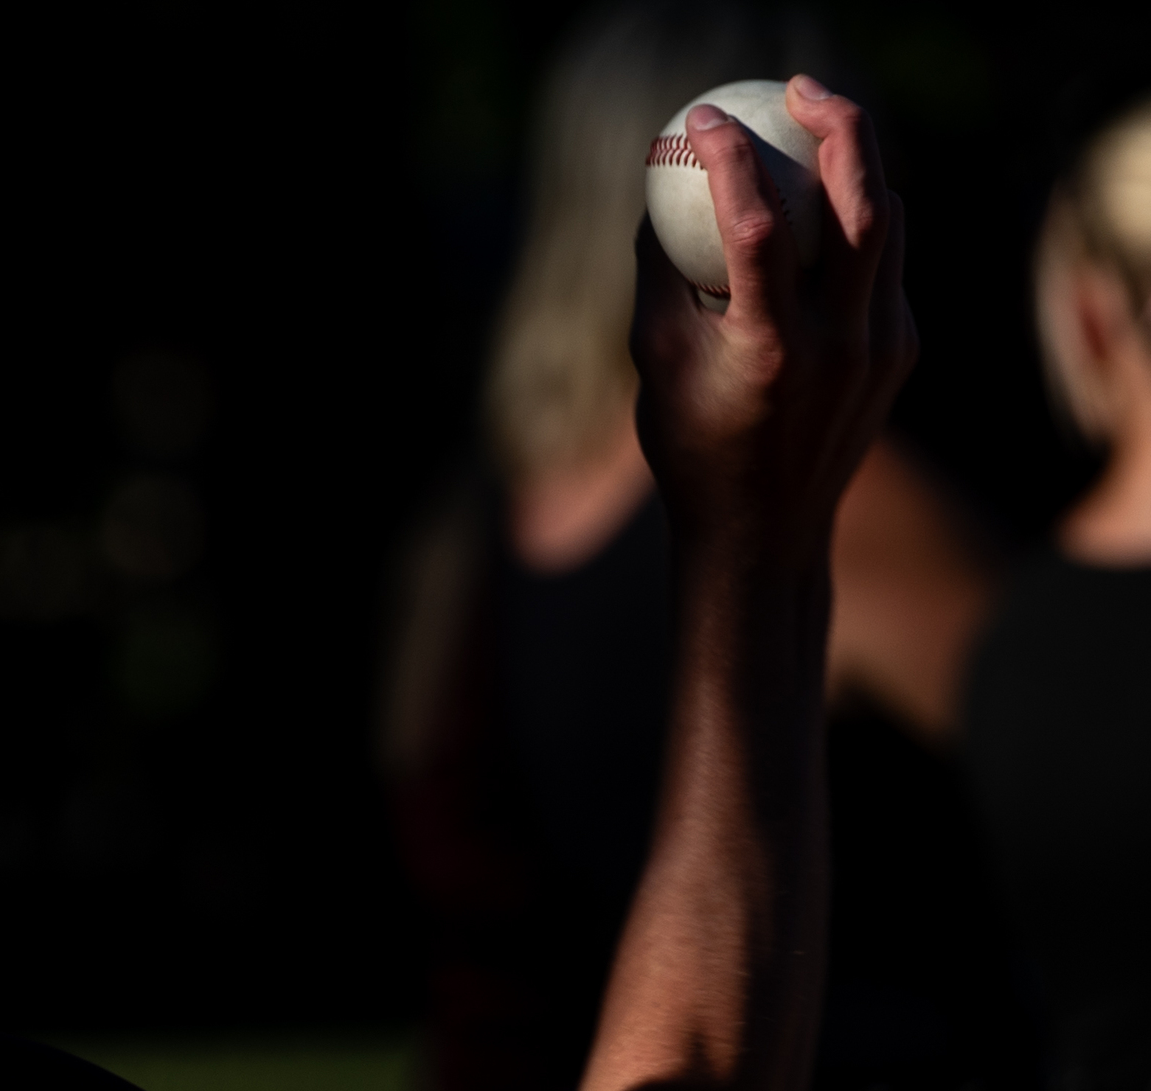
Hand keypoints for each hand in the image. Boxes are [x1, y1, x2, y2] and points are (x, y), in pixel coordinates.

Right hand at [632, 77, 916, 574]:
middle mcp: (841, 343)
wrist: (764, 533)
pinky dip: (857, 225)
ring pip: (887, 223)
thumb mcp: (652, 365)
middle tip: (797, 90)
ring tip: (817, 134)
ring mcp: (884, 345)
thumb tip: (657, 194)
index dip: (728, 157)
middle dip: (837, 125)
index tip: (699, 121)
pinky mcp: (904, 349)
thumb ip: (657, 278)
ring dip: (856, 167)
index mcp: (770, 350)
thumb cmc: (690, 449)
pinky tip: (823, 215)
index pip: (756, 225)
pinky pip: (886, 264)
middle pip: (862, 202)